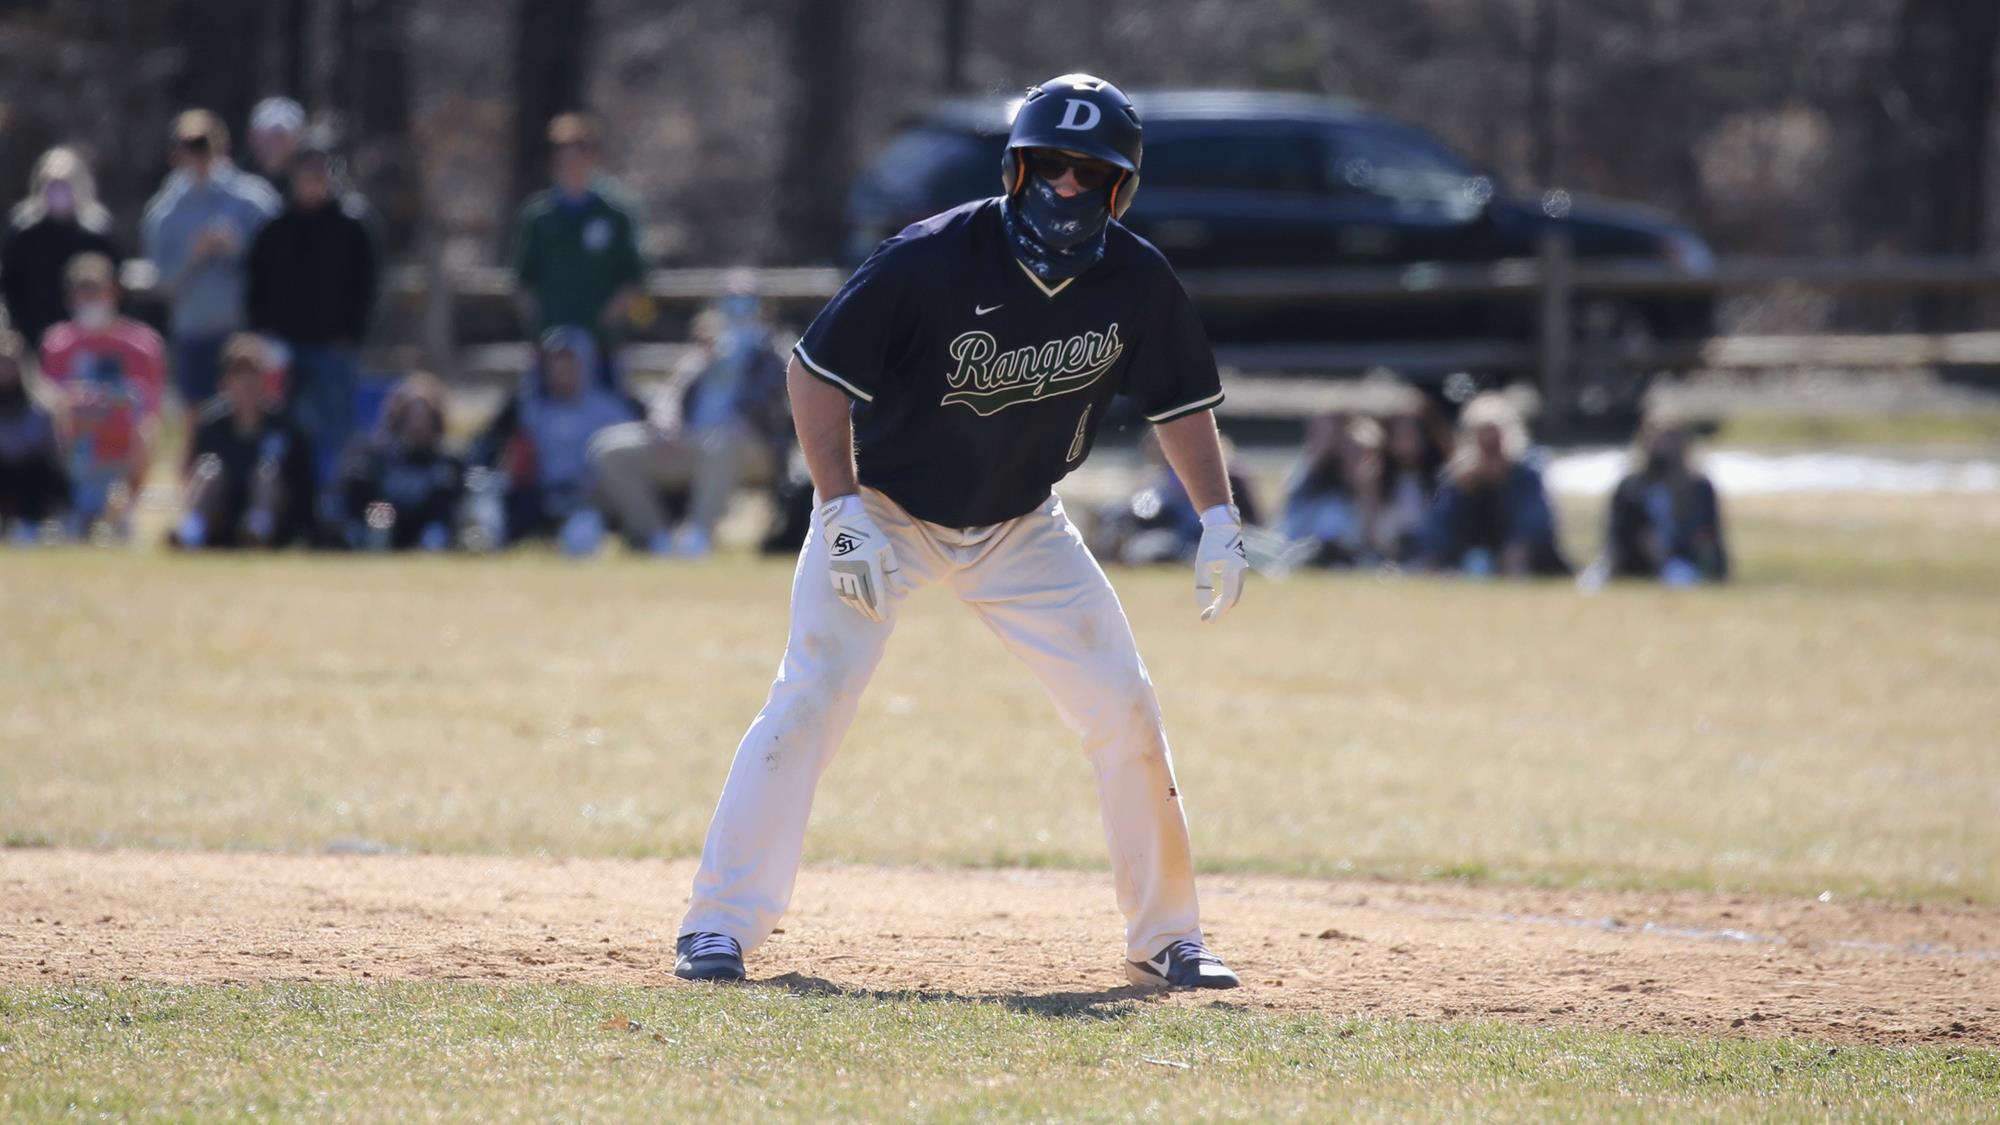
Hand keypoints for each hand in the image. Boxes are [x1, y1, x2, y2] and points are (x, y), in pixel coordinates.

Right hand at [817, 493, 904, 622]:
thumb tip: (900, 588)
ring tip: (866, 613)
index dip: (879, 608)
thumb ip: (893, 570)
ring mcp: (843, 571)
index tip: (883, 617)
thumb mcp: (886, 549)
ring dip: (859, 607)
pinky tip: (851, 603)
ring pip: (851, 596)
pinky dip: (847, 599)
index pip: (875, 594)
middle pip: (863, 598)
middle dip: (870, 611)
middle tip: (876, 619)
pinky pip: (840, 590)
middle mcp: (855, 572)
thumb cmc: (869, 534)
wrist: (844, 523)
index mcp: (869, 567)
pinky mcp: (834, 570)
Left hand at [1194, 504, 1247, 622]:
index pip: (1227, 598)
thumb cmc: (1211, 542)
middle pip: (1232, 599)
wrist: (1223, 525)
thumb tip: (1202, 605)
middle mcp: (1241, 574)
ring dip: (1221, 605)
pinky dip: (1224, 597)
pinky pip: (1232, 589)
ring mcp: (1241, 573)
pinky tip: (1213, 601)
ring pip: (1233, 595)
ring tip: (1207, 613)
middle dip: (1219, 610)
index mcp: (1234, 572)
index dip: (1219, 611)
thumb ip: (1202, 584)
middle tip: (1204, 619)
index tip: (1209, 621)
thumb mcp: (1202, 563)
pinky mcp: (1238, 571)